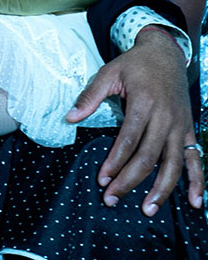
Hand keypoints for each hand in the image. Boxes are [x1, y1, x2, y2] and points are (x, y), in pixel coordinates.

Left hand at [66, 27, 203, 213]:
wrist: (165, 54)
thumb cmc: (134, 64)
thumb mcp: (109, 73)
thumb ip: (90, 97)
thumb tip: (69, 118)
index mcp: (144, 103)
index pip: (128, 140)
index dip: (115, 162)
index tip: (102, 179)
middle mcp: (164, 117)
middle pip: (148, 157)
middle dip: (129, 181)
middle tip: (112, 199)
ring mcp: (179, 126)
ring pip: (173, 163)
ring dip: (161, 189)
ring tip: (147, 209)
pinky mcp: (188, 130)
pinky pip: (196, 159)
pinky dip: (198, 181)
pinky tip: (194, 202)